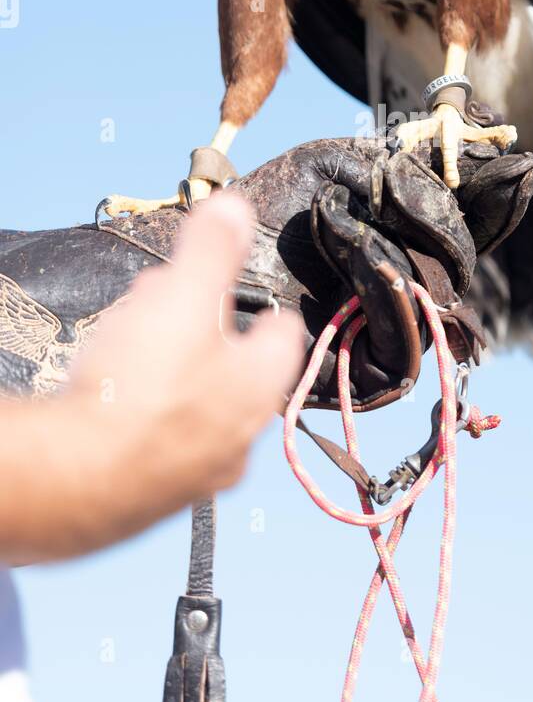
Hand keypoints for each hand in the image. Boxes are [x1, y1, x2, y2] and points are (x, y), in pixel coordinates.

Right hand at [0, 194, 302, 562]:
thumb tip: (236, 207)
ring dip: (176, 374)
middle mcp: (241, 435)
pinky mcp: (154, 495)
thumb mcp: (183, 296)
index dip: (260, 306)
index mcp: (262, 383)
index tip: (235, 290)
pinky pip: (159, 442)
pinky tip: (113, 399)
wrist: (79, 479)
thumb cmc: (142, 388)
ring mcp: (198, 472)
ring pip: (199, 409)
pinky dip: (145, 414)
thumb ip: (212, 248)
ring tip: (138, 344)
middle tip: (173, 307)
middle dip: (208, 335)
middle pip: (238, 372)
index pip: (284, 335)